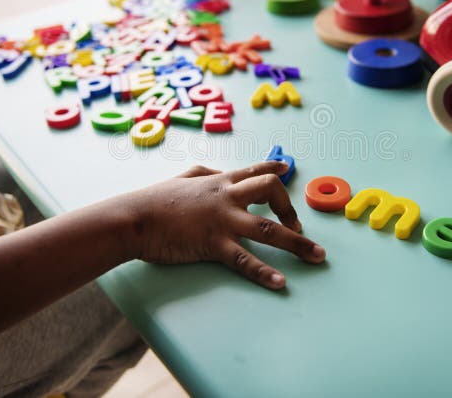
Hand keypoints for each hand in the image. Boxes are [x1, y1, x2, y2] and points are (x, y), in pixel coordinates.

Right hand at [118, 162, 325, 289]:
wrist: (134, 218)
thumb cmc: (154, 200)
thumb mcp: (183, 178)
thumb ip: (206, 174)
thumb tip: (219, 173)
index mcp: (219, 181)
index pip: (254, 170)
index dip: (273, 168)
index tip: (287, 169)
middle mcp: (227, 197)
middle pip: (271, 192)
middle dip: (291, 209)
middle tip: (298, 226)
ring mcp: (223, 221)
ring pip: (269, 230)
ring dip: (298, 244)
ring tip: (317, 257)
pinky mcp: (214, 244)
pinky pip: (245, 260)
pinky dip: (265, 273)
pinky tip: (280, 284)